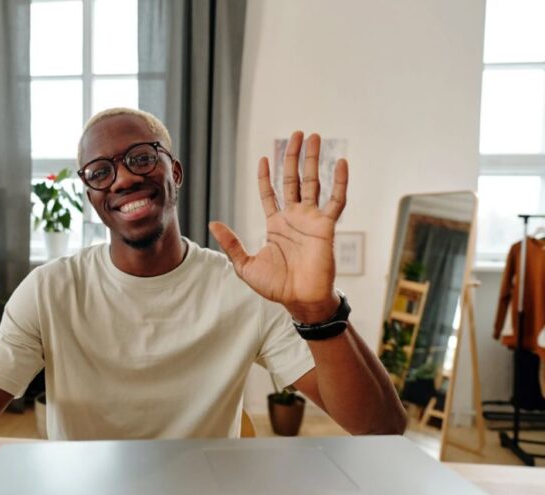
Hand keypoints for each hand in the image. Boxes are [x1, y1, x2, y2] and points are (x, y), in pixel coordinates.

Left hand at [210, 131, 346, 322]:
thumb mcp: (246, 265)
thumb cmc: (276, 287)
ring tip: (313, 137)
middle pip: (292, 179)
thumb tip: (213, 223)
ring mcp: (311, 219)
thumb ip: (231, 243)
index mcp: (275, 224)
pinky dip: (340, 182)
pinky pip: (336, 200)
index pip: (270, 193)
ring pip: (313, 182)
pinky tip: (341, 163)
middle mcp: (294, 217)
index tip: (264, 158)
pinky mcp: (326, 226)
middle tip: (296, 134)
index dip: (266, 176)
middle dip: (293, 156)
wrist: (300, 300)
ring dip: (313, 160)